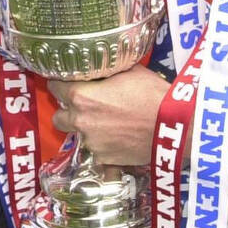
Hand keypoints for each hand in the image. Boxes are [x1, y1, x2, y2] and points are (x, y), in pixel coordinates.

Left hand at [48, 67, 170, 166]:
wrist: (173, 125)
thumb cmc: (151, 93)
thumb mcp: (128, 71)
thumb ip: (106, 71)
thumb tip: (101, 67)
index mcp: (80, 96)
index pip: (54, 87)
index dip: (61, 84)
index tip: (68, 83)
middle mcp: (80, 121)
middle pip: (58, 117)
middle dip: (68, 111)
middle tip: (83, 106)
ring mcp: (91, 143)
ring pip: (77, 136)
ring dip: (86, 129)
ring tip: (105, 124)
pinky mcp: (104, 160)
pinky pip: (95, 152)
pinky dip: (102, 147)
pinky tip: (117, 139)